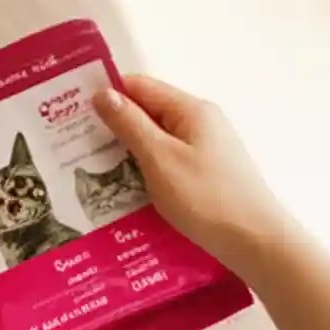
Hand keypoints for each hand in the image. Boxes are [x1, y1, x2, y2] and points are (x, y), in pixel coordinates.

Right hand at [93, 75, 293, 266]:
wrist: (258, 243)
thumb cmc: (206, 197)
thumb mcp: (160, 158)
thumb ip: (130, 124)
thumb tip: (103, 93)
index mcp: (190, 110)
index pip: (139, 86)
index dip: (106, 93)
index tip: (71, 109)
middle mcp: (200, 122)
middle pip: (147, 112)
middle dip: (113, 124)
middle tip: (73, 141)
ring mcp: (206, 148)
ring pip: (156, 139)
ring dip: (127, 149)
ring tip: (92, 166)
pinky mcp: (206, 173)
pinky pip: (167, 160)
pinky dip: (145, 167)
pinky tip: (126, 186)